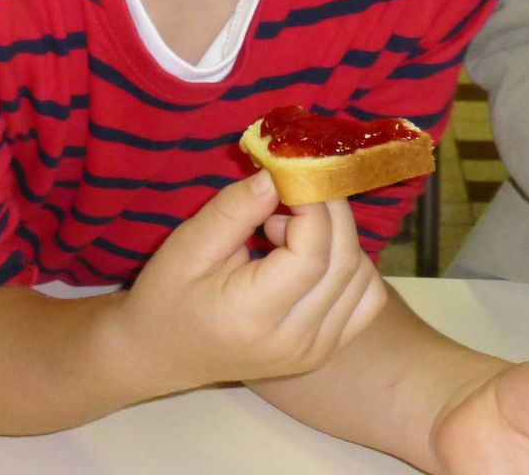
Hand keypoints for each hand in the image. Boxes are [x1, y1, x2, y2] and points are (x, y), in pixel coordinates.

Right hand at [104, 170, 385, 398]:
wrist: (163, 352)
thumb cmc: (167, 295)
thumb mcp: (186, 245)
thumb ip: (233, 210)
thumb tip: (277, 176)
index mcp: (254, 316)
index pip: (312, 255)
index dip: (312, 205)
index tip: (289, 176)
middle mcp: (297, 341)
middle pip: (345, 262)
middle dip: (329, 211)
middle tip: (289, 191)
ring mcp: (318, 350)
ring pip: (362, 276)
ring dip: (338, 236)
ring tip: (287, 228)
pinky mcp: (328, 349)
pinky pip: (366, 298)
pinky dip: (352, 264)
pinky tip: (312, 253)